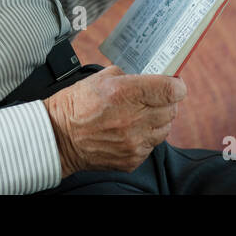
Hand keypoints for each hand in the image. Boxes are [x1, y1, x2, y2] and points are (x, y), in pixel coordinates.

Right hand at [43, 65, 185, 177]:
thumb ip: (129, 76)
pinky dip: (145, 138)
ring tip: (140, 116)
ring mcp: (134, 142)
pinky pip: (151, 146)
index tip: (174, 84)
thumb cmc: (76, 105)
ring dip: (157, 120)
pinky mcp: (132, 159)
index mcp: (125, 93)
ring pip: (164, 129)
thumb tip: (148, 77)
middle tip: (154, 98)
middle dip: (166, 102)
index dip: (176, 85)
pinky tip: (130, 131)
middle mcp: (133, 119)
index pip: (171, 90)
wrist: (59, 137)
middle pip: (171, 109)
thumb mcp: (100, 77)